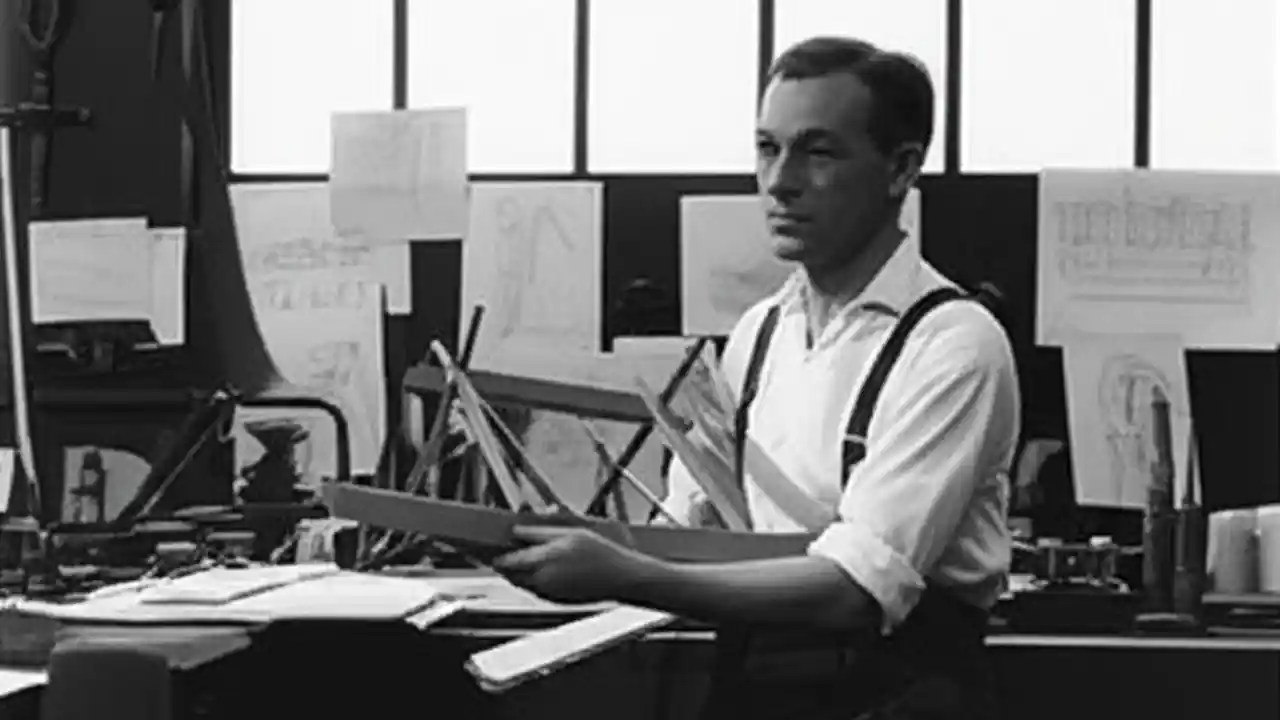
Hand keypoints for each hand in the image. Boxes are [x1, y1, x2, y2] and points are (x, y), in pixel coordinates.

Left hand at [491, 525, 643, 603]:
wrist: (621, 579)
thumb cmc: (600, 552)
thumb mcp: (570, 534)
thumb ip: (540, 534)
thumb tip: (517, 532)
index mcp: (545, 561)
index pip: (509, 561)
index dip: (496, 555)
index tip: (488, 548)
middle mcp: (543, 581)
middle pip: (511, 575)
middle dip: (504, 564)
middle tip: (499, 551)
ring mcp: (550, 593)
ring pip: (522, 583)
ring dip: (517, 572)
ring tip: (517, 558)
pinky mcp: (556, 601)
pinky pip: (536, 589)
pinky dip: (531, 580)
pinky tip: (539, 569)